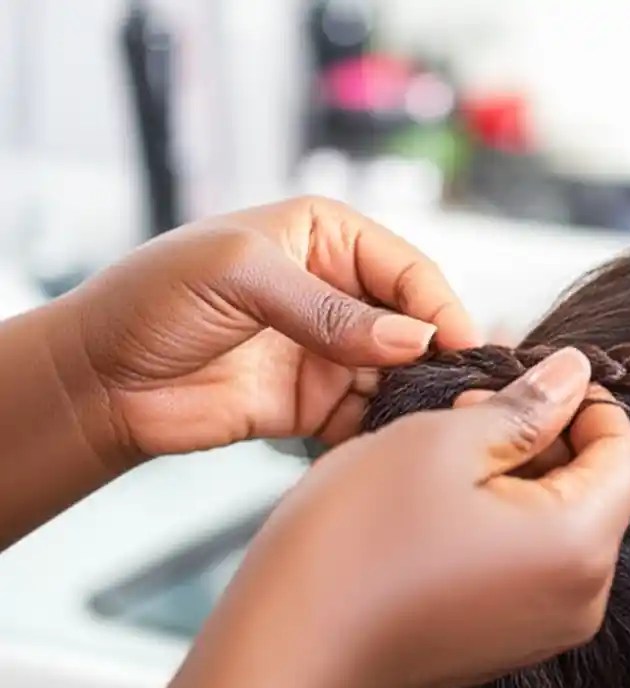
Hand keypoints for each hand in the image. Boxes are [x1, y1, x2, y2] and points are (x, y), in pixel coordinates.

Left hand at [56, 196, 478, 465]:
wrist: (99, 380)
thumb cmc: (154, 299)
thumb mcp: (242, 277)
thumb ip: (330, 310)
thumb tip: (415, 339)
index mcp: (327, 237)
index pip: (407, 269)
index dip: (439, 306)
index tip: (464, 346)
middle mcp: (338, 291)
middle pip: (414, 324)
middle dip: (440, 356)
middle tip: (465, 392)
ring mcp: (330, 351)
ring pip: (400, 374)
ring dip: (420, 397)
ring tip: (440, 423)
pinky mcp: (317, 404)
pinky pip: (369, 416)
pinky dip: (388, 430)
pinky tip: (399, 442)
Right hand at [148, 348, 629, 687]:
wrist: (280, 657)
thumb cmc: (348, 554)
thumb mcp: (441, 443)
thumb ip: (524, 406)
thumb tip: (573, 375)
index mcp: (576, 545)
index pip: (626, 451)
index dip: (583, 403)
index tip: (531, 380)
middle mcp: (578, 597)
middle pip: (595, 487)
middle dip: (540, 437)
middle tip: (466, 413)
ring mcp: (544, 627)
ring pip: (557, 521)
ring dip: (513, 475)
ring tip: (440, 456)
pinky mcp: (506, 640)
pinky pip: (527, 560)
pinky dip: (497, 520)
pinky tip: (436, 505)